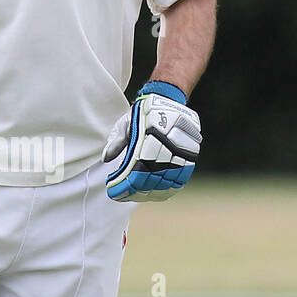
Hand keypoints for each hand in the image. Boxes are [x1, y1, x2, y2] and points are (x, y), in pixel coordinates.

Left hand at [102, 81, 201, 200]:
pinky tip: (155, 194)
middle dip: (135, 192)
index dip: (125, 185)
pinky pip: (180, 180)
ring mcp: (182, 152)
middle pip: (152, 179)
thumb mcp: (126, 122)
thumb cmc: (143, 113)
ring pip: (166, 182)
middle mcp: (169, 145)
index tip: (114, 192)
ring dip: (150, 193)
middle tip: (122, 196)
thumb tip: (106, 158)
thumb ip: (117, 140)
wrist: (169, 100)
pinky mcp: (190, 156)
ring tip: (136, 196)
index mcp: (151, 136)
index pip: (137, 170)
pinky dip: (167, 190)